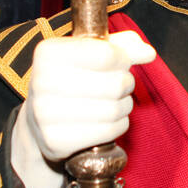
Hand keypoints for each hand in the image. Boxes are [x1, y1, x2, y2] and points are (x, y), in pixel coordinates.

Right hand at [10, 32, 155, 187]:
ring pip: (114, 109)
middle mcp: (41, 82)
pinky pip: (109, 131)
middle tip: (122, 83)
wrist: (39, 121)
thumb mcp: (91, 53)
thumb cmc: (72, 78)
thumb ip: (122, 46)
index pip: (106, 55)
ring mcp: (45, 114)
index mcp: (47, 52)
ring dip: (125, 104)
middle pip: (115, 84)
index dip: (124, 59)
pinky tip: (109, 119)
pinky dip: (119, 124)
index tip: (122, 61)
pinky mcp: (56, 141)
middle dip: (127, 83)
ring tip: (117, 100)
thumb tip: (148, 53)